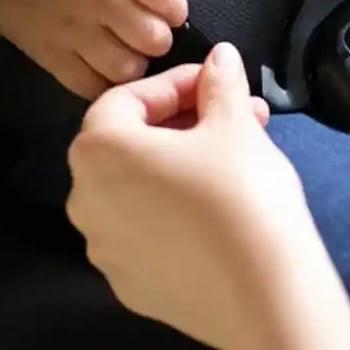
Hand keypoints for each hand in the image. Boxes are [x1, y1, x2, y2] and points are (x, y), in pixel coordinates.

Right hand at [0, 0, 188, 99]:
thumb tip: (176, 15)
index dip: (175, 11)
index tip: (167, 14)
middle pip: (154, 39)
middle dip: (156, 41)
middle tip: (144, 36)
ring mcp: (72, 31)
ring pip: (128, 68)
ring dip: (134, 65)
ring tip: (124, 53)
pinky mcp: (54, 58)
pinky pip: (95, 87)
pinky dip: (105, 83)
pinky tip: (102, 68)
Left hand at [67, 44, 321, 349]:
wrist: (263, 291)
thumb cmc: (242, 196)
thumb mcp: (234, 126)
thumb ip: (220, 84)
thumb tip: (220, 58)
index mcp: (99, 151)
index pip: (126, 98)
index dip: (175, 83)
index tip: (215, 82)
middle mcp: (85, 200)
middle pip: (130, 144)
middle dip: (185, 124)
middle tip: (235, 117)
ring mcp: (103, 248)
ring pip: (139, 189)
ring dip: (181, 165)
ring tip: (237, 160)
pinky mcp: (129, 283)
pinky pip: (146, 233)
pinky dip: (175, 212)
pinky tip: (220, 210)